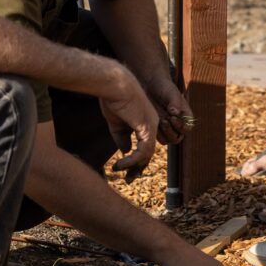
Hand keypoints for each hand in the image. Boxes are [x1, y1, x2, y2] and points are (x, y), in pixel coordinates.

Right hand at [90, 59, 160, 176]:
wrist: (113, 85)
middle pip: (148, 153)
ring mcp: (152, 126)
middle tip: (128, 180)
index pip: (145, 147)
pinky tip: (120, 164)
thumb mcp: (116, 124)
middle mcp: (153, 125)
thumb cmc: (113, 99)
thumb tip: (126, 152)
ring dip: (132, 166)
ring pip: (147, 155)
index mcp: (146, 123)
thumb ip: (122, 138)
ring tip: (118, 170)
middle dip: (137, 168)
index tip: (124, 170)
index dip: (135, 161)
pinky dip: (132, 160)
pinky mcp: (148, 128)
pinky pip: (143, 151)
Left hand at [148, 68, 192, 145]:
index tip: (173, 117)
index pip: (188, 128)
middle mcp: (178, 124)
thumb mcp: (170, 92)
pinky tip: (151, 122)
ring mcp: (167, 128)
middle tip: (164, 120)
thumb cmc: (164, 87)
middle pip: (178, 138)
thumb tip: (175, 112)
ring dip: (163, 133)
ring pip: (167, 140)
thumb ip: (174, 102)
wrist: (151, 85)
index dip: (182, 126)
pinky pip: (157, 137)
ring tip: (158, 120)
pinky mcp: (156, 129)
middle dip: (171, 131)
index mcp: (186, 116)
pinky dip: (154, 133)